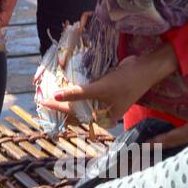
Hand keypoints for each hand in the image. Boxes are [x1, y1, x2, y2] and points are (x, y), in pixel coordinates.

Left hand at [44, 44, 177, 126]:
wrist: (145, 68)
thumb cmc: (126, 82)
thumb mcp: (100, 89)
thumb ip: (78, 94)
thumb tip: (56, 96)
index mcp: (103, 119)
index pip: (75, 117)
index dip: (58, 109)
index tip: (43, 102)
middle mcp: (102, 113)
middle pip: (76, 112)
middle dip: (61, 106)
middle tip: (43, 99)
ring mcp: (102, 102)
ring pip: (80, 102)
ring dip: (67, 98)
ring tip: (50, 93)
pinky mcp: (103, 91)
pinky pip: (85, 93)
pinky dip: (75, 90)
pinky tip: (64, 86)